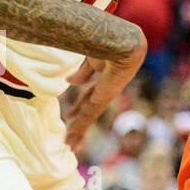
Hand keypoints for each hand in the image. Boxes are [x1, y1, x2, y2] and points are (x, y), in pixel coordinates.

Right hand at [63, 37, 145, 154]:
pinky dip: (80, 126)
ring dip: (79, 132)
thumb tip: (68, 82)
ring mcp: (106, 96)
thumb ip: (82, 73)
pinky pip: (89, 114)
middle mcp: (106, 92)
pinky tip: (73, 134)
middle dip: (80, 126)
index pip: (88, 97)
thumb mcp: (90, 61)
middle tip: (72, 139)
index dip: (78, 107)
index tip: (69, 116)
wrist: (121, 44)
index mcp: (104, 81)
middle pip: (89, 112)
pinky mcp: (104, 98)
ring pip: (89, 118)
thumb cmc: (108, 45)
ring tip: (70, 145)